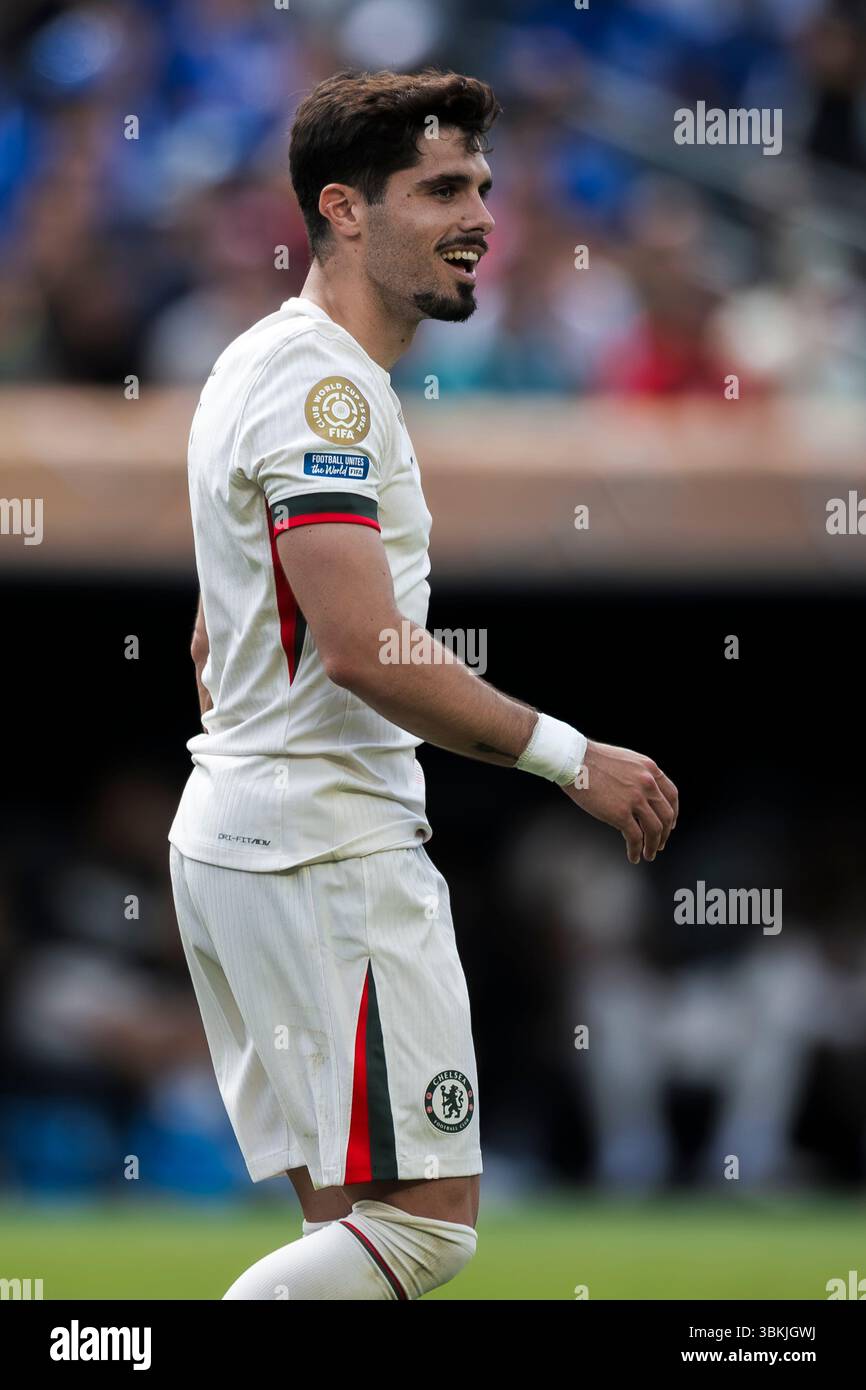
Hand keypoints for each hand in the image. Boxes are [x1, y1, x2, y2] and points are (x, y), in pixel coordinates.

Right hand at [560, 739, 677, 863]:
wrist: (573, 760)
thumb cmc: (591, 759)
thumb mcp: (625, 761)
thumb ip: (637, 776)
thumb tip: (640, 795)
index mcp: (650, 769)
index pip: (671, 795)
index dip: (673, 813)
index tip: (669, 825)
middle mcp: (648, 783)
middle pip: (666, 815)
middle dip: (664, 834)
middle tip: (659, 844)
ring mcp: (635, 799)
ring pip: (654, 829)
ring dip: (653, 845)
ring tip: (648, 854)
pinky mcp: (621, 813)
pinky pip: (635, 838)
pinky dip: (636, 850)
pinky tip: (633, 856)